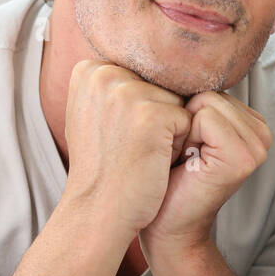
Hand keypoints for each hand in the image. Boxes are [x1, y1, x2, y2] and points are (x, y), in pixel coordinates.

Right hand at [62, 59, 190, 241]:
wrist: (98, 211)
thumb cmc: (102, 168)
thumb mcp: (94, 114)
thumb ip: (113, 85)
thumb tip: (149, 64)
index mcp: (88, 70)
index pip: (142, 75)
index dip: (138, 108)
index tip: (115, 134)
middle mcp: (104, 74)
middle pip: (160, 85)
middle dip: (155, 116)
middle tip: (128, 146)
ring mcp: (127, 93)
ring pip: (176, 102)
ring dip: (167, 130)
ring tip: (140, 153)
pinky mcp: (151, 114)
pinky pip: (186, 120)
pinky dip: (177, 144)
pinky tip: (151, 160)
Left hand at [139, 91, 272, 260]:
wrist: (164, 225)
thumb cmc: (164, 176)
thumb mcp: (182, 127)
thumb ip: (191, 96)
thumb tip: (166, 55)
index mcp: (251, 122)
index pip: (209, 86)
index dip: (183, 112)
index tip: (183, 145)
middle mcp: (262, 132)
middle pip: (208, 91)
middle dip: (183, 119)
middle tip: (182, 155)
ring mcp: (257, 146)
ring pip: (205, 101)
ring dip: (182, 130)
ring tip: (185, 159)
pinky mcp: (244, 158)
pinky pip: (204, 117)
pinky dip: (185, 138)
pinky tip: (188, 164)